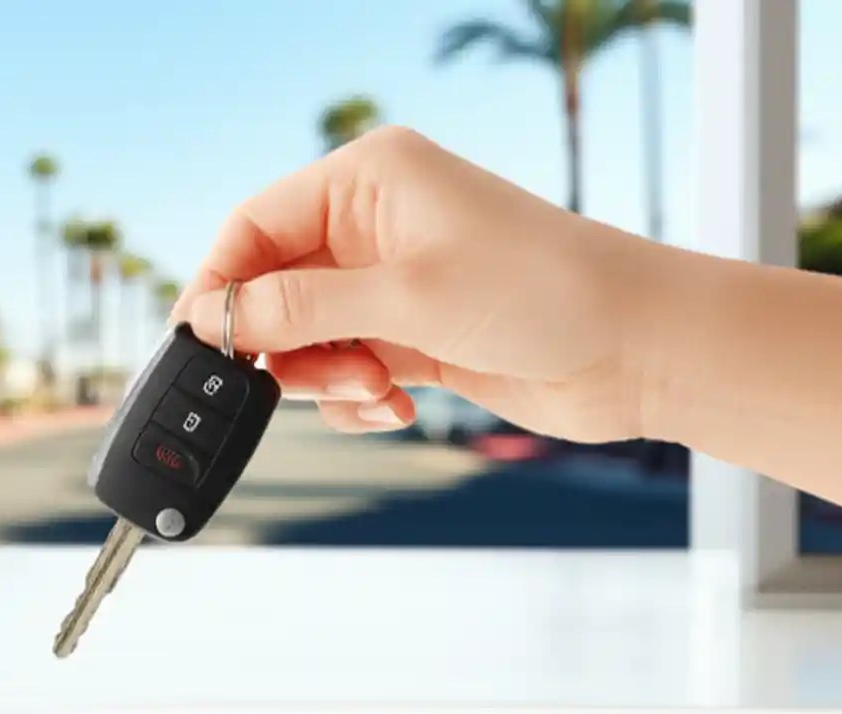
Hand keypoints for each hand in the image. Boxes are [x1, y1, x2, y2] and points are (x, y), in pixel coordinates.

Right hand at [172, 127, 667, 442]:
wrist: (639, 349)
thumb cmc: (543, 289)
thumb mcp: (405, 296)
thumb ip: (297, 310)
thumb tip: (210, 319)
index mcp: (369, 180)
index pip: (255, 224)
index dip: (221, 283)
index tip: (202, 342)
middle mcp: (375, 225)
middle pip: (277, 287)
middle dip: (287, 344)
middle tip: (319, 376)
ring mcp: (395, 282)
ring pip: (309, 337)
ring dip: (328, 377)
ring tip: (378, 388)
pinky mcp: (415, 333)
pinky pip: (348, 368)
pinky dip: (357, 397)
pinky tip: (398, 405)